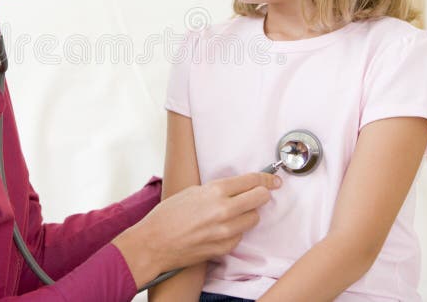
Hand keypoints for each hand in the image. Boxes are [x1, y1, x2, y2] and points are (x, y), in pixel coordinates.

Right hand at [113, 172, 280, 286]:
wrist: (154, 243)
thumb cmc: (168, 215)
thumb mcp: (192, 191)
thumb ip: (217, 190)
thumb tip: (238, 188)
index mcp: (215, 191)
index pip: (252, 181)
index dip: (266, 179)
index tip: (273, 180)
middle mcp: (223, 210)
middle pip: (260, 198)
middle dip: (262, 195)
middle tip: (260, 194)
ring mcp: (225, 231)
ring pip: (254, 219)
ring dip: (248, 214)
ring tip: (233, 214)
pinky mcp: (224, 247)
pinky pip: (240, 236)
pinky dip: (236, 232)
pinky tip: (221, 229)